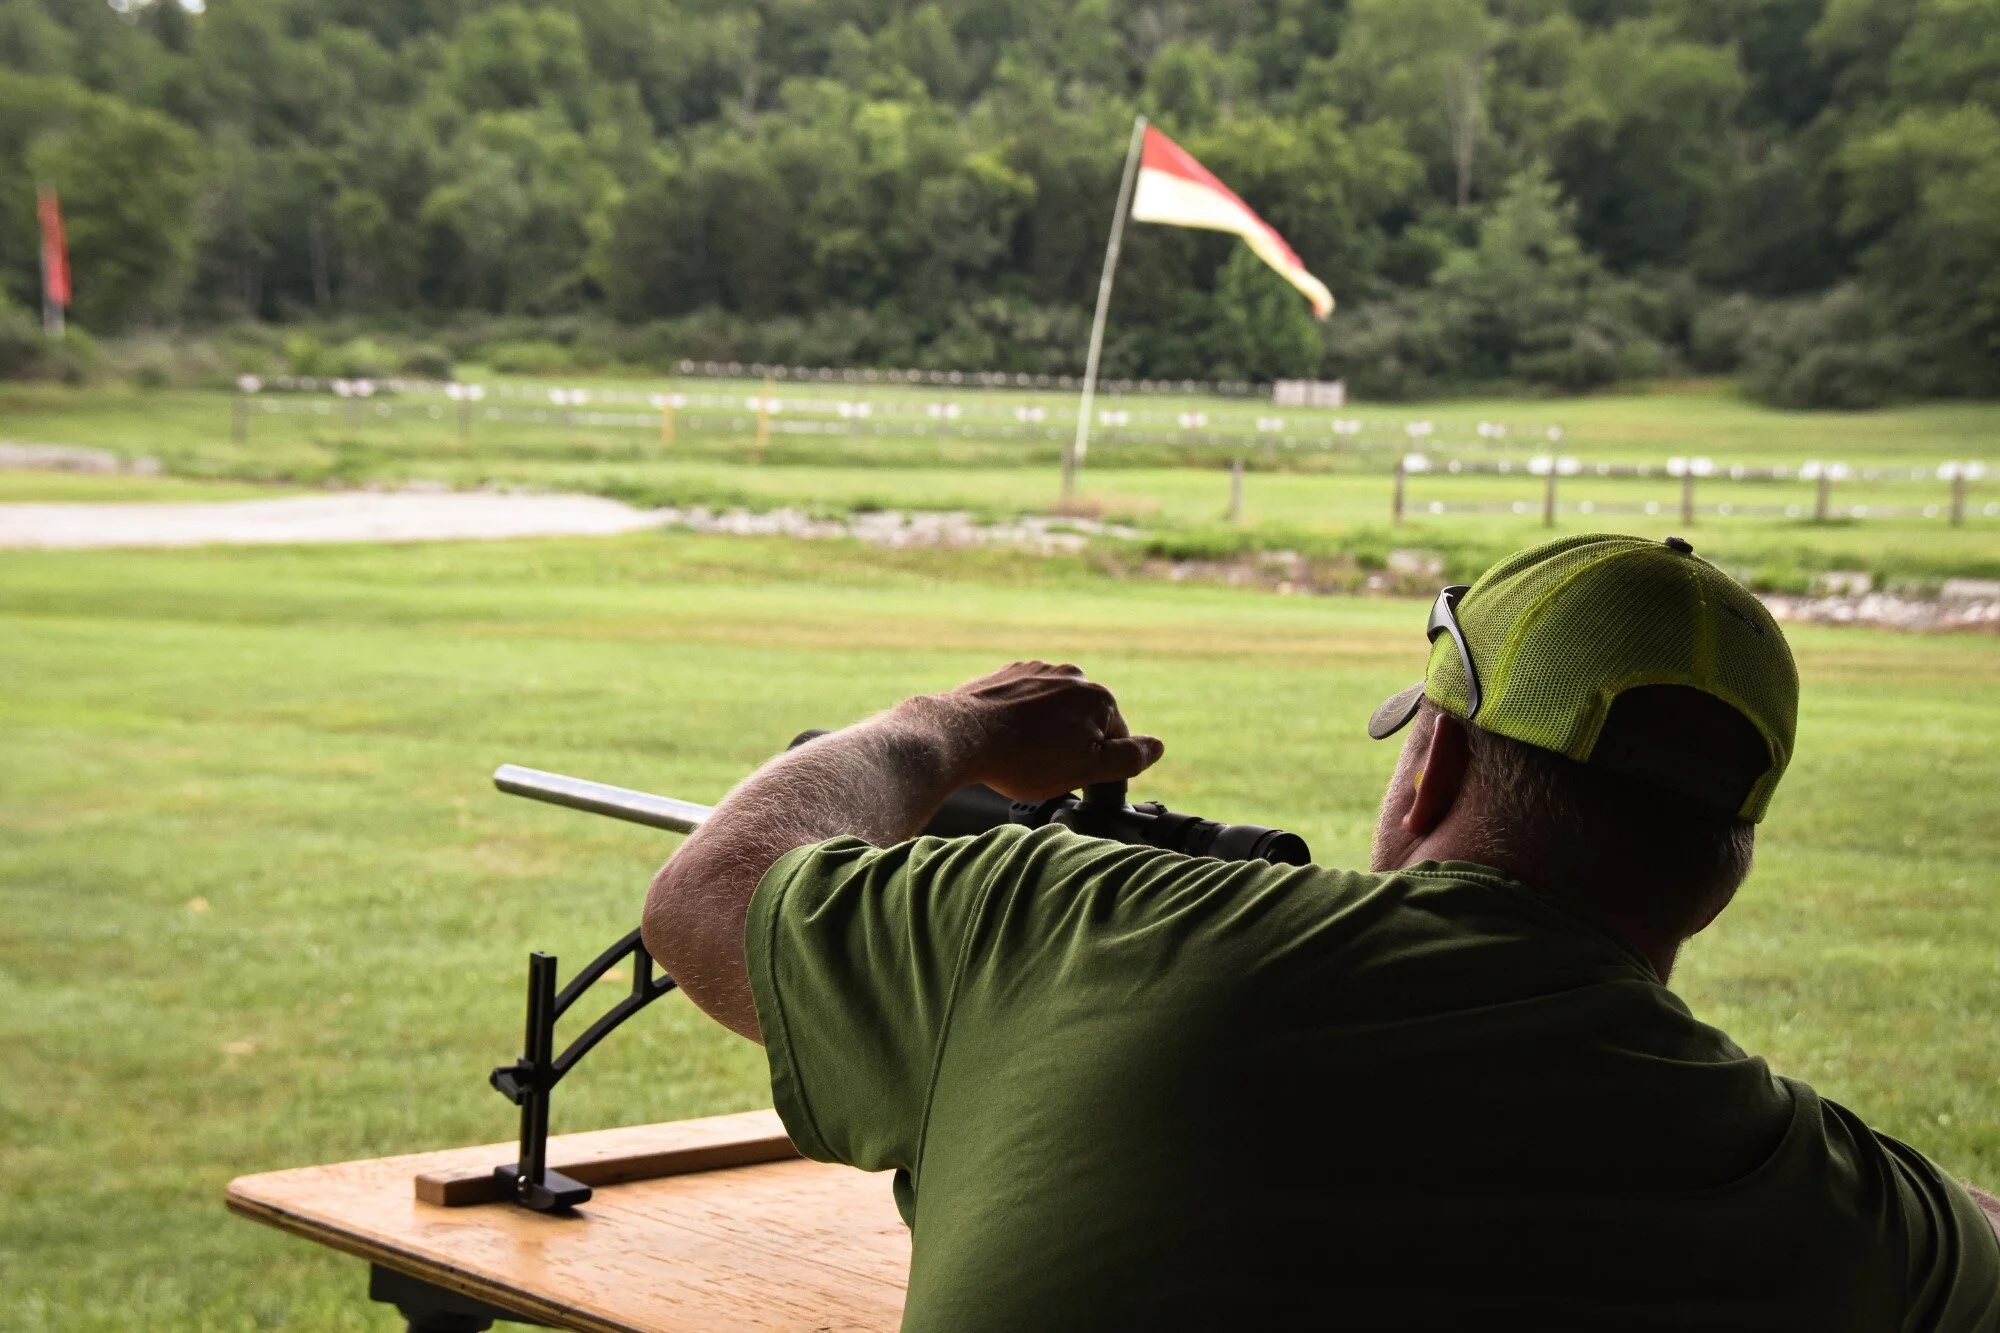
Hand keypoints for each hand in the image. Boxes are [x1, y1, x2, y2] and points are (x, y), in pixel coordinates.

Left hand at [917, 661, 1163, 800]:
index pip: (1116, 739)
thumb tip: (1158, 745)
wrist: (961, 736)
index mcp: (1098, 696)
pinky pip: (1025, 704)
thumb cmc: (1024, 758)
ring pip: (1054, 712)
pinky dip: (1020, 722)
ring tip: (1022, 756)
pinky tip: (1005, 740)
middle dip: (1071, 746)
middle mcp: (1071, 674)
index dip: (1098, 766)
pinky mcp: (1006, 675)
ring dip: (1045, 733)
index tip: (1072, 778)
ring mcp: (1036, 670)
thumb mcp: (1087, 769)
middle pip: (1085, 722)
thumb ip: (1128, 757)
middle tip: (1044, 769)